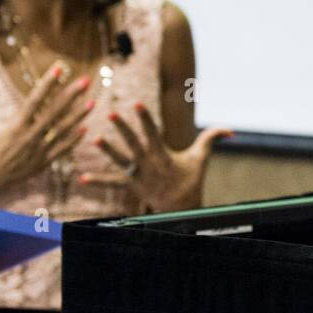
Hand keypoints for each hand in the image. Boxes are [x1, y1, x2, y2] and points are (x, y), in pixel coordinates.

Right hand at [0, 65, 92, 203]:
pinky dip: (74, 139)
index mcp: (15, 126)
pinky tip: (85, 128)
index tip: (58, 68)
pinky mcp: (43, 162)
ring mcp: (39, 150)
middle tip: (86, 81)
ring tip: (93, 102)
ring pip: (64, 130)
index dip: (47, 83)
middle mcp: (30, 137)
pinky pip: (63, 149)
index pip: (35, 99)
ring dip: (79, 115)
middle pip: (55, 112)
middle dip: (71, 95)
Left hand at [80, 102, 230, 211]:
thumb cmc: (190, 180)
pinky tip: (82, 178)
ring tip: (94, 139)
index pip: (152, 132)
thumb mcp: (200, 159)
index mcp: (162, 155)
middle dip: (123, 129)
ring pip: (120, 160)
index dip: (144, 118)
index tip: (136, 104)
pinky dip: (98, 181)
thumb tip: (230, 130)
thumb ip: (211, 139)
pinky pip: (112, 183)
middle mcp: (148, 163)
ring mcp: (137, 175)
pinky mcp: (130, 185)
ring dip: (107, 150)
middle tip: (111, 114)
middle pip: (133, 143)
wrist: (180, 209)